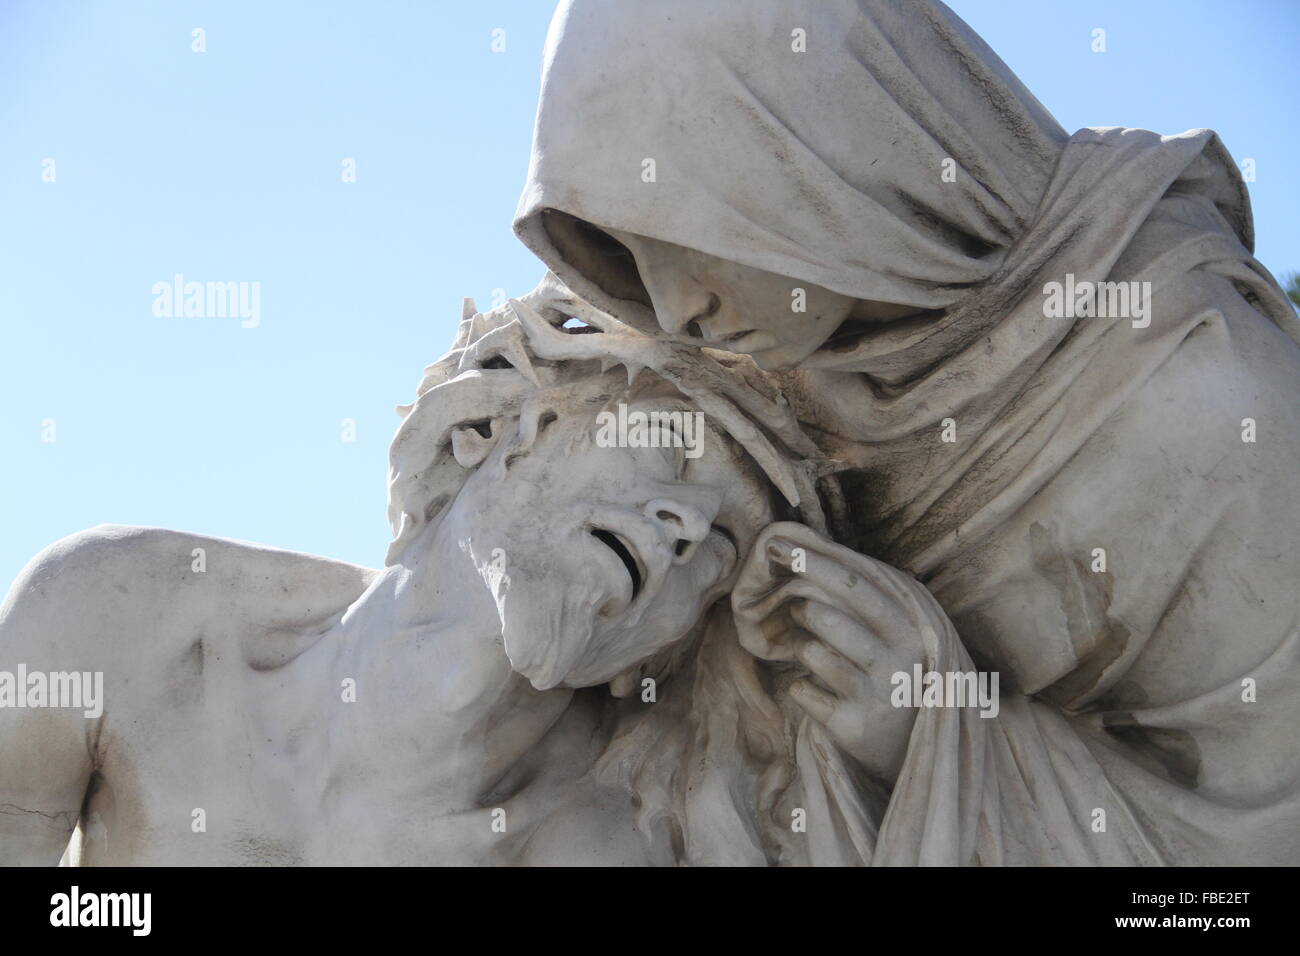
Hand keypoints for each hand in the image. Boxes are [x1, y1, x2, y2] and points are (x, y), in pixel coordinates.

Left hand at [731, 522, 950, 785]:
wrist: (915, 747)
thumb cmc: (895, 672)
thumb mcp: (897, 631)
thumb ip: (866, 594)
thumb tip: (810, 548)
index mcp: (912, 627)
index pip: (858, 583)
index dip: (814, 560)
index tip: (776, 543)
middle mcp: (900, 659)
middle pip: (830, 614)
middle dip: (794, 591)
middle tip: (769, 579)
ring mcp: (878, 694)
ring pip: (813, 651)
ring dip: (800, 645)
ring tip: (810, 649)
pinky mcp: (853, 724)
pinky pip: (803, 690)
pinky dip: (800, 686)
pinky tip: (818, 690)